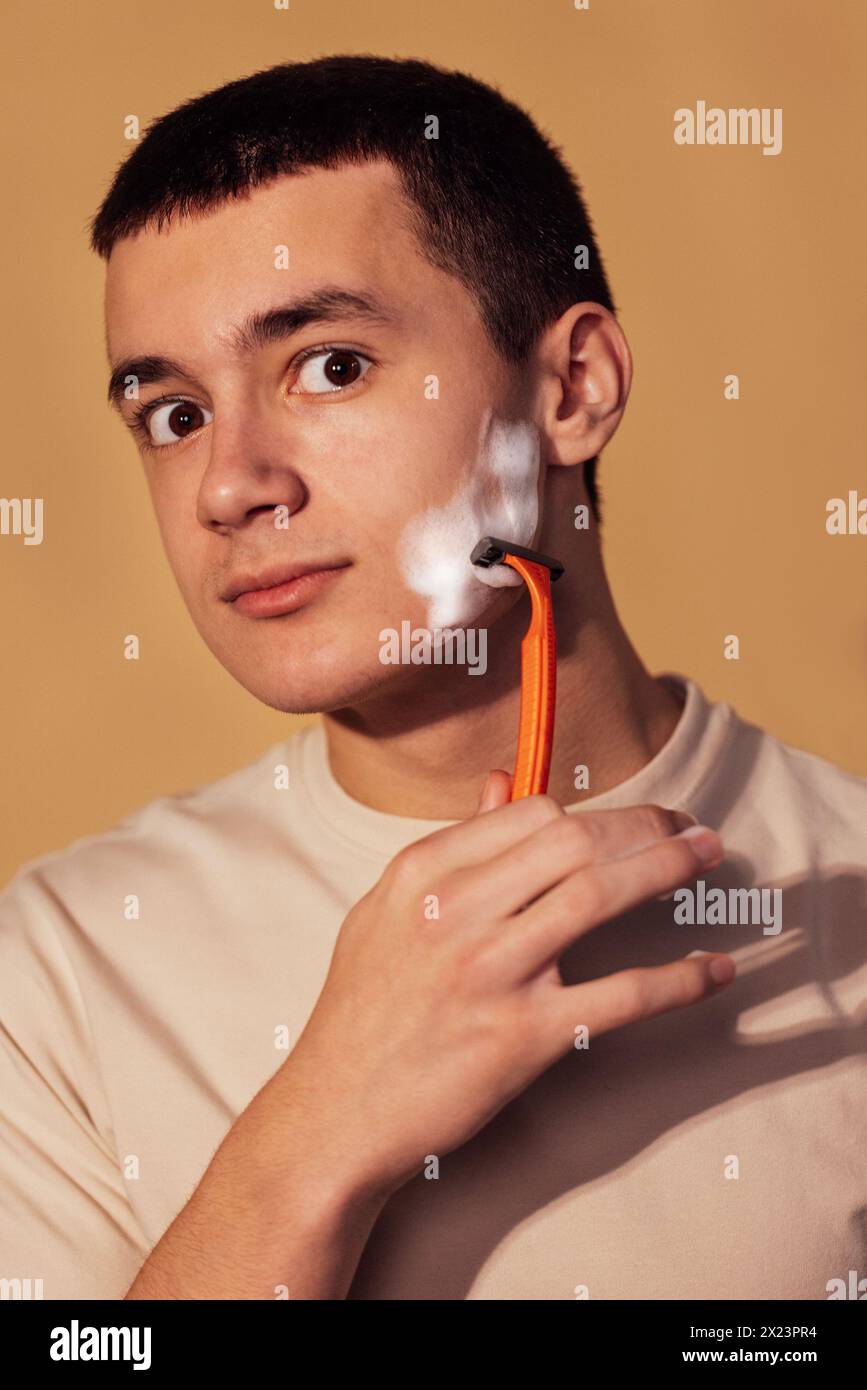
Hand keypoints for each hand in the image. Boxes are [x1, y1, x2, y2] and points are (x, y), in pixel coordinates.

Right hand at [285, 773, 733, 1200]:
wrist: (336, 1114)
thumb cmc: (363, 1010)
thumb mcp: (386, 910)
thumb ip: (450, 847)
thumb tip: (502, 782)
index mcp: (423, 872)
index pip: (532, 813)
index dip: (596, 812)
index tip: (632, 823)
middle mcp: (455, 911)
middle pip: (573, 840)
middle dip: (647, 826)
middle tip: (692, 832)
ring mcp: (491, 972)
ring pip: (598, 895)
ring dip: (668, 869)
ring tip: (709, 861)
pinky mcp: (523, 1037)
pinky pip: (620, 996)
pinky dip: (679, 980)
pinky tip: (715, 971)